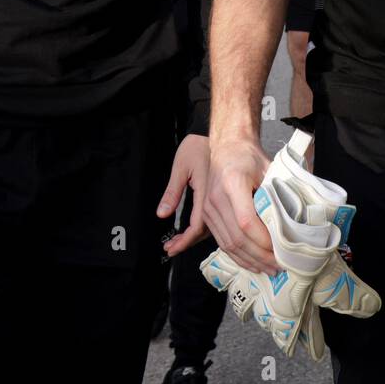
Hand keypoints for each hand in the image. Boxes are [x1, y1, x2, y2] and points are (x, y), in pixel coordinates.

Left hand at [158, 133, 209, 257]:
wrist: (222, 135)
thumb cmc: (199, 146)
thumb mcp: (181, 166)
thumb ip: (173, 191)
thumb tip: (162, 214)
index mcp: (207, 192)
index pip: (197, 225)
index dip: (184, 240)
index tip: (172, 248)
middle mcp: (216, 200)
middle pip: (205, 231)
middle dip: (186, 242)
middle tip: (170, 248)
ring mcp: (220, 200)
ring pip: (211, 227)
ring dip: (193, 237)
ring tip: (176, 242)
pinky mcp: (221, 198)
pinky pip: (215, 219)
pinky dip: (202, 227)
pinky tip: (191, 231)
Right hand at [204, 134, 275, 273]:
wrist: (227, 147)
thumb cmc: (249, 157)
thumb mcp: (268, 169)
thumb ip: (278, 193)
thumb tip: (294, 222)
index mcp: (233, 183)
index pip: (246, 222)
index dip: (263, 241)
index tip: (280, 249)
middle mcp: (216, 198)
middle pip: (237, 238)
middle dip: (260, 256)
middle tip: (279, 266)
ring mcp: (208, 208)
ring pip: (228, 244)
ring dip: (250, 261)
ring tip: (269, 269)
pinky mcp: (206, 215)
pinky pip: (221, 242)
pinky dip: (237, 256)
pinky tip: (252, 263)